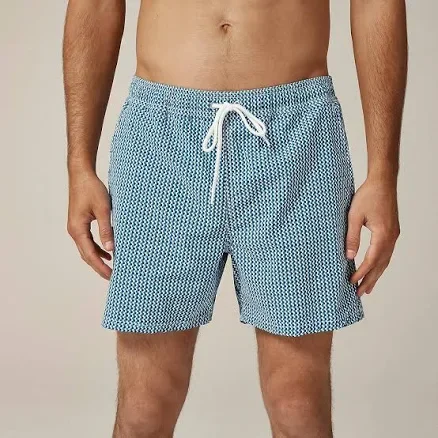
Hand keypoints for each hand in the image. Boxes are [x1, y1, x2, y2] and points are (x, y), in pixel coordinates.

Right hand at [67, 172, 112, 279]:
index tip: (112, 276)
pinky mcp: (80, 223)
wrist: (81, 175)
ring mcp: (76, 227)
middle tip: (113, 277)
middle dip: (99, 267)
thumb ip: (106, 229)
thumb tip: (111, 248)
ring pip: (87, 249)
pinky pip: (88, 241)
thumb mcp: (103, 209)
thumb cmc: (92, 189)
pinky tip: (108, 252)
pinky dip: (97, 249)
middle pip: (86, 255)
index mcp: (78, 230)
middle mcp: (74, 231)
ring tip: (112, 268)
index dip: (101, 267)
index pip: (90, 254)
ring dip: (98, 259)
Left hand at [346, 178, 399, 295]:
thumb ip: (352, 237)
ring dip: (376, 274)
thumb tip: (349, 257)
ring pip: (385, 260)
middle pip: (381, 265)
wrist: (383, 182)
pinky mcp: (392, 231)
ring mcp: (393, 235)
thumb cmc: (368, 196)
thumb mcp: (354, 216)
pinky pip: (386, 253)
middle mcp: (391, 237)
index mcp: (383, 235)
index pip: (371, 260)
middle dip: (370, 280)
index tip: (352, 283)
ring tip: (367, 287)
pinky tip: (374, 268)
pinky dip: (380, 264)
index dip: (361, 273)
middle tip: (360, 293)